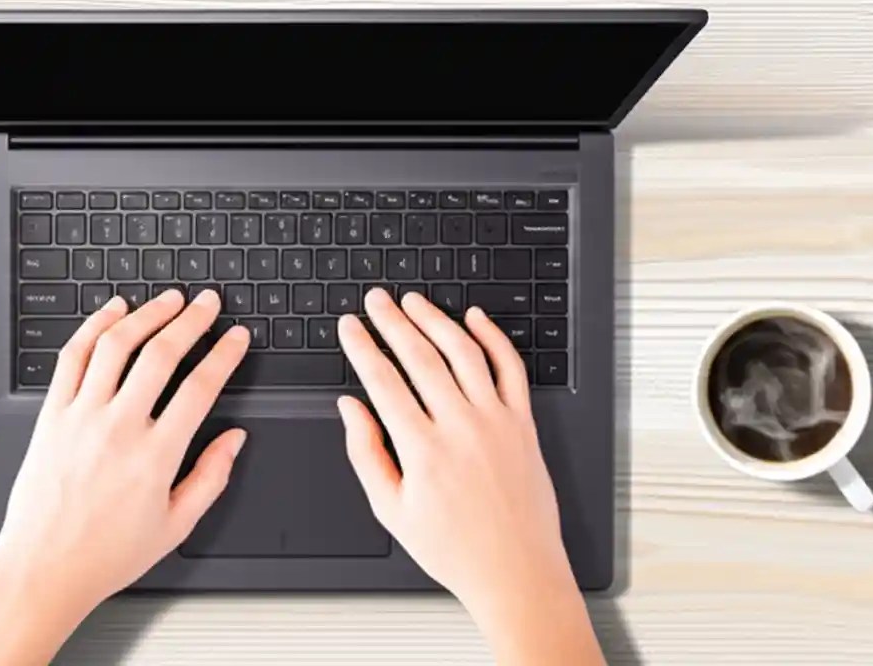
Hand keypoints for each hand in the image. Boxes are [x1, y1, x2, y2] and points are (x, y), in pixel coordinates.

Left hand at [0, 288, 248, 608]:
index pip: (200, 387)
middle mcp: (118, 429)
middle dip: (192, 320)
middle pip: (162, 354)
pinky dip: (93, 326)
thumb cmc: (105, 554)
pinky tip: (112, 312)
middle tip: (207, 303)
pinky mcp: (51, 416)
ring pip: (116, 345)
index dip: (225, 354)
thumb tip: (234, 441)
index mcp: (156, 457)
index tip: (237, 337)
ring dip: (147, 314)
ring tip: (168, 301)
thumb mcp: (175, 526)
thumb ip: (211, 478)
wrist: (43, 569)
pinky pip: (72, 357)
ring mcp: (81, 417)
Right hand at [337, 289, 602, 664]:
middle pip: (420, 356)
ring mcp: (496, 421)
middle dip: (391, 321)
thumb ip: (365, 454)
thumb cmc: (454, 548)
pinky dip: (493, 337)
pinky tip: (474, 318)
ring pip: (463, 352)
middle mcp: (461, 427)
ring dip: (435, 319)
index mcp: (423, 450)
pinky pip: (510, 368)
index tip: (350, 326)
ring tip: (413, 301)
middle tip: (375, 300)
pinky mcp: (523, 423)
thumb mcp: (391, 511)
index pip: (383, 381)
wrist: (516, 570)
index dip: (361, 347)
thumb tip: (350, 409)